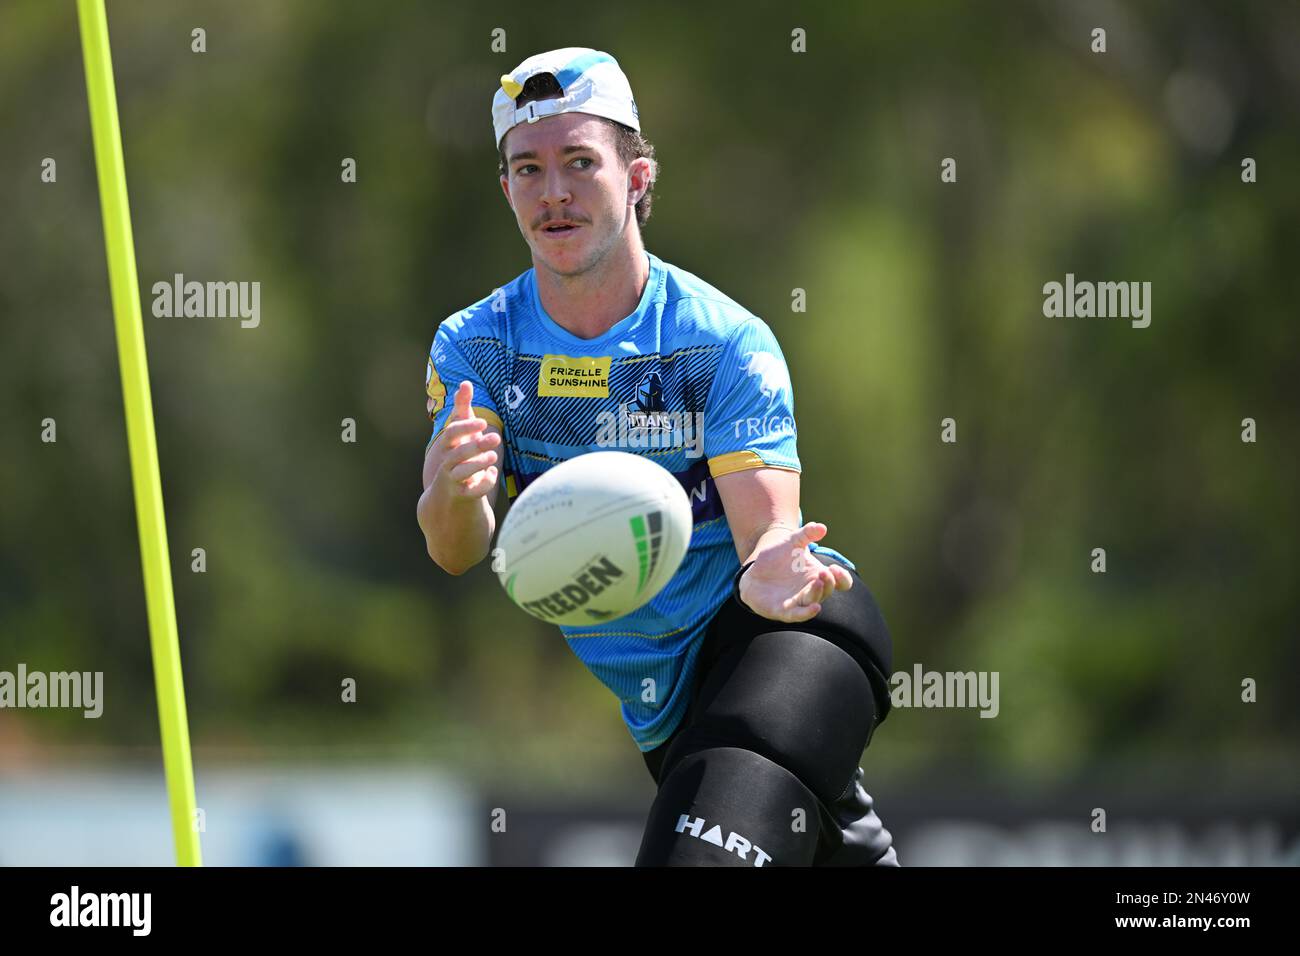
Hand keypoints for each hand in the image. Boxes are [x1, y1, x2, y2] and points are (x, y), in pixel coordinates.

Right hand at [433, 380, 501, 499]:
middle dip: (476, 445)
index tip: (482, 422)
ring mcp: (454, 480)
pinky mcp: (463, 495)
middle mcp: (448, 462)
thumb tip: (465, 383)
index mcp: (448, 445)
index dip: (465, 427)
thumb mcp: (461, 432)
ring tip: (494, 456)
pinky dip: (484, 484)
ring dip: (478, 464)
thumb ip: (462, 408)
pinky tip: (492, 474)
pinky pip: (472, 492)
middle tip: (496, 437)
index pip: (451, 434)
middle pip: (457, 454)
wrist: (450, 493)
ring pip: (462, 473)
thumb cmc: (458, 454)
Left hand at [737, 521, 852, 622]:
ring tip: (818, 583)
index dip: (842, 578)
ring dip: (818, 594)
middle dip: (829, 582)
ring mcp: (797, 601)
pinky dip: (806, 613)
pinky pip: (797, 615)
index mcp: (818, 576)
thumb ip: (807, 533)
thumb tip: (822, 527)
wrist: (753, 571)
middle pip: (827, 590)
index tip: (836, 569)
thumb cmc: (777, 557)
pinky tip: (815, 608)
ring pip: (813, 601)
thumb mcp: (792, 541)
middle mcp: (811, 590)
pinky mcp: (782, 611)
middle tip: (824, 572)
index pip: (840, 582)